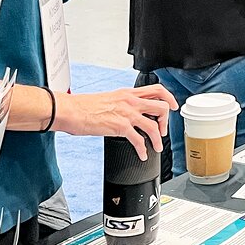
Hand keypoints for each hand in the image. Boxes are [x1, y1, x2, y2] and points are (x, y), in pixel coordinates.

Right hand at [55, 85, 176, 160]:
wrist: (71, 110)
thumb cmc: (84, 106)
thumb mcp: (108, 98)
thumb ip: (122, 104)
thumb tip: (129, 113)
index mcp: (128, 93)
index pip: (157, 90)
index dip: (169, 98)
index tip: (173, 106)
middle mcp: (130, 101)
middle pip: (161, 106)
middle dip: (166, 121)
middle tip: (161, 130)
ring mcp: (126, 113)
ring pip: (154, 125)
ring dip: (158, 139)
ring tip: (156, 147)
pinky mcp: (120, 126)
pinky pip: (139, 140)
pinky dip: (143, 149)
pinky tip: (141, 154)